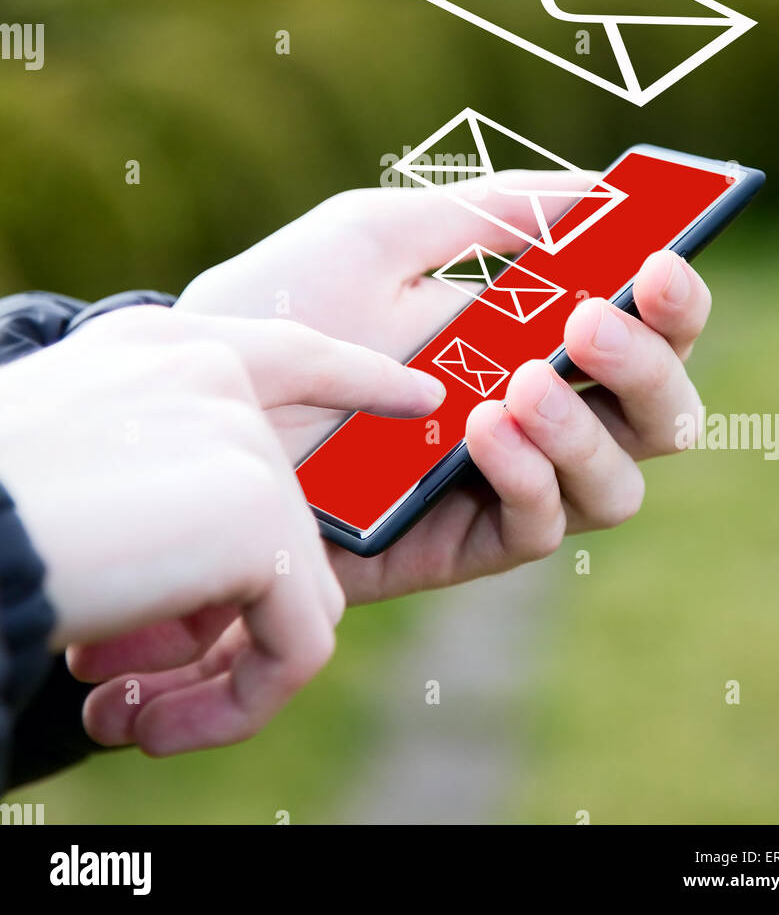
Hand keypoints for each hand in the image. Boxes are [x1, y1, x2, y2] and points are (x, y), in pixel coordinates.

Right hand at [0, 304, 443, 752]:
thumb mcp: (68, 466)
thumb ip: (162, 482)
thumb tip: (234, 576)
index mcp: (159, 353)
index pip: (290, 350)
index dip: (359, 374)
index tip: (417, 397)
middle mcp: (209, 376)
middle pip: (288, 517)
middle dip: (227, 615)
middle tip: (132, 683)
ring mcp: (240, 440)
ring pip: (300, 590)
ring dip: (224, 670)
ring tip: (126, 709)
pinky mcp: (256, 517)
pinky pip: (300, 642)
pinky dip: (239, 701)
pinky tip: (147, 722)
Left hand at [177, 178, 711, 602]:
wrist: (203, 390)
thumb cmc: (289, 305)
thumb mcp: (380, 236)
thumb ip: (488, 211)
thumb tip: (596, 188)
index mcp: (535, 334)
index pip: (644, 327)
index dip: (674, 300)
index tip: (660, 258)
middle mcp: (540, 411)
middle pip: (661, 412)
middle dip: (648, 364)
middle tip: (592, 321)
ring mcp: (506, 481)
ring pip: (620, 481)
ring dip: (588, 428)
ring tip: (523, 381)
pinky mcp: (461, 540)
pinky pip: (538, 527)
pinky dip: (527, 476)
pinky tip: (484, 428)